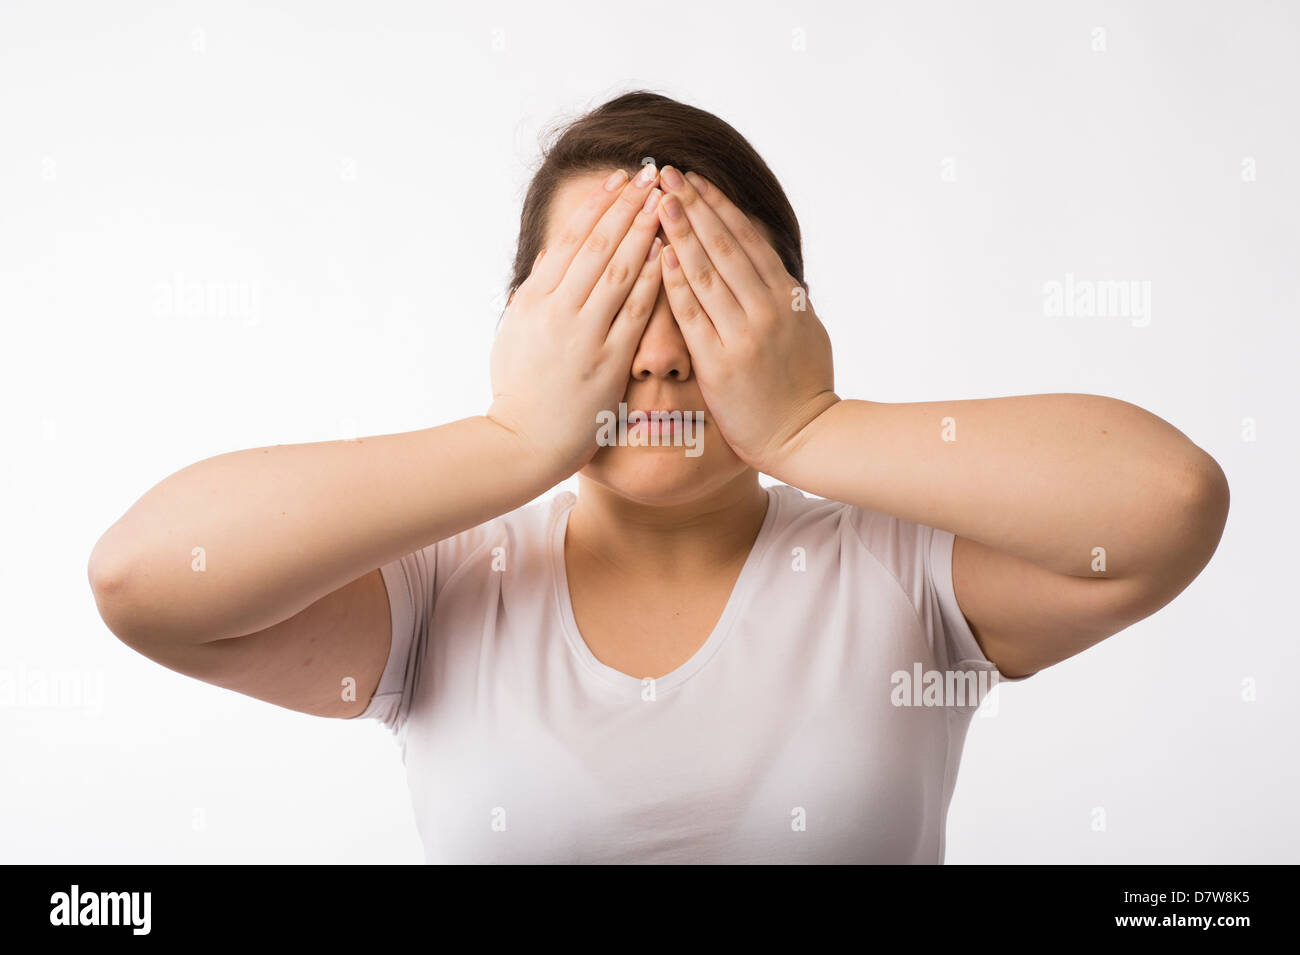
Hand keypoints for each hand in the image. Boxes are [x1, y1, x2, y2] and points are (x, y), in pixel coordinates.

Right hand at [488, 165, 664, 475]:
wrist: (522, 443)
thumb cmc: (518, 393)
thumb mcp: (513, 335)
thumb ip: (529, 298)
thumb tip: (541, 264)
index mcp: (533, 300)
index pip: (570, 240)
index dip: (598, 206)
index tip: (619, 179)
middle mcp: (557, 310)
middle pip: (598, 245)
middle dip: (627, 205)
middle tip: (652, 174)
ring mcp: (583, 335)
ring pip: (618, 270)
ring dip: (644, 230)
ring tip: (666, 200)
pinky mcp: (607, 361)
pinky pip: (635, 311)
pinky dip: (652, 278)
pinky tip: (670, 252)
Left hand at [652, 166, 838, 473]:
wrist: (805, 436)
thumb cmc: (804, 385)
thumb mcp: (805, 329)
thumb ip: (785, 295)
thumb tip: (769, 263)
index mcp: (786, 297)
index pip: (746, 239)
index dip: (718, 205)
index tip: (695, 178)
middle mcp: (766, 309)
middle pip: (724, 245)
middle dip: (693, 205)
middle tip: (666, 173)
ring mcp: (743, 335)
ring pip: (707, 272)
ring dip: (681, 232)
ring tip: (658, 199)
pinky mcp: (721, 364)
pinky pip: (693, 316)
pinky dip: (676, 283)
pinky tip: (659, 254)